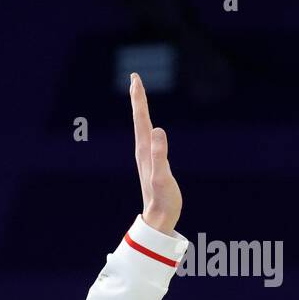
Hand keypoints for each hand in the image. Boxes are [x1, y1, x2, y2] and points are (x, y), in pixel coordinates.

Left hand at [129, 72, 181, 235]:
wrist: (159, 221)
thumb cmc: (162, 201)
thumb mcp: (163, 177)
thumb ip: (159, 154)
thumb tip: (157, 129)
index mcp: (145, 151)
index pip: (141, 119)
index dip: (139, 98)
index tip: (136, 79)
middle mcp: (143, 152)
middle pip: (139, 120)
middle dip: (138, 98)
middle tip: (136, 78)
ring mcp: (146, 158)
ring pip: (142, 128)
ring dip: (141, 110)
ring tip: (140, 95)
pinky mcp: (152, 164)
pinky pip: (148, 138)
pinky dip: (147, 126)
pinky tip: (149, 126)